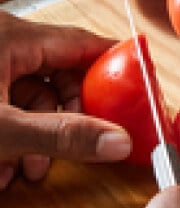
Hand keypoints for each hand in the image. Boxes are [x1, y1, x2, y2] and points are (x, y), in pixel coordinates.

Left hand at [0, 9, 131, 187]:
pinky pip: (8, 104)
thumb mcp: (4, 129)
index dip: (112, 65)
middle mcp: (4, 41)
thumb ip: (60, 136)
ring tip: (28, 171)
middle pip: (59, 74)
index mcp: (13, 36)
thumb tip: (117, 142)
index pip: (81, 42)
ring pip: (31, 96)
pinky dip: (14, 134)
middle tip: (77, 148)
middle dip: (66, 119)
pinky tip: (4, 169)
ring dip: (36, 137)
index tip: (137, 89)